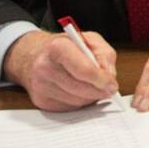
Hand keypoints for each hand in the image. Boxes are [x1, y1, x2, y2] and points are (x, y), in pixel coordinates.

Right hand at [3, 29, 117, 111]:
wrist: (36, 57)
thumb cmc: (66, 47)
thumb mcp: (89, 40)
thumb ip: (104, 54)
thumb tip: (110, 77)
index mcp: (57, 47)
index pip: (83, 69)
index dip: (101, 79)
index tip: (112, 84)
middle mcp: (45, 67)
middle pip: (81, 88)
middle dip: (99, 90)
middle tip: (110, 89)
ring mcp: (40, 86)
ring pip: (77, 101)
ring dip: (90, 97)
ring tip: (92, 86)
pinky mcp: (40, 101)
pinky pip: (69, 108)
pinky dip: (80, 102)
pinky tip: (78, 91)